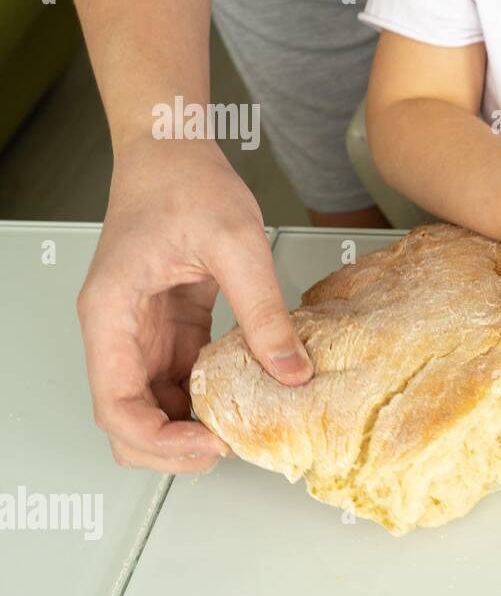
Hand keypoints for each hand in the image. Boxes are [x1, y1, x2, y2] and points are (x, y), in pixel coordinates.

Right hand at [78, 135, 312, 471]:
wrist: (173, 148)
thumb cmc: (186, 181)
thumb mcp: (238, 244)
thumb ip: (264, 312)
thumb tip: (293, 372)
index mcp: (112, 313)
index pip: (115, 406)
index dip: (159, 440)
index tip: (210, 443)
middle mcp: (117, 330)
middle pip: (127, 420)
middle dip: (172, 447)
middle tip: (231, 447)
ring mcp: (141, 332)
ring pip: (153, 406)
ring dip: (191, 425)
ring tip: (244, 426)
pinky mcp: (169, 327)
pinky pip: (180, 379)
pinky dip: (206, 397)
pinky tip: (246, 396)